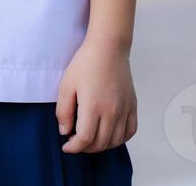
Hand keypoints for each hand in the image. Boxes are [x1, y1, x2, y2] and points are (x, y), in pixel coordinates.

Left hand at [56, 36, 137, 153]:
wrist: (108, 48)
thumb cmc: (85, 63)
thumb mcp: (66, 84)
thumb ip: (63, 110)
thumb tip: (65, 131)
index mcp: (93, 106)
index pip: (85, 139)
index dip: (74, 147)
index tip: (66, 146)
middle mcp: (112, 112)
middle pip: (100, 143)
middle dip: (85, 148)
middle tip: (75, 142)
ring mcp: (125, 110)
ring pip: (115, 141)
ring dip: (101, 146)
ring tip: (90, 140)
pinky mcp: (133, 106)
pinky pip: (130, 132)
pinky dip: (120, 139)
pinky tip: (109, 135)